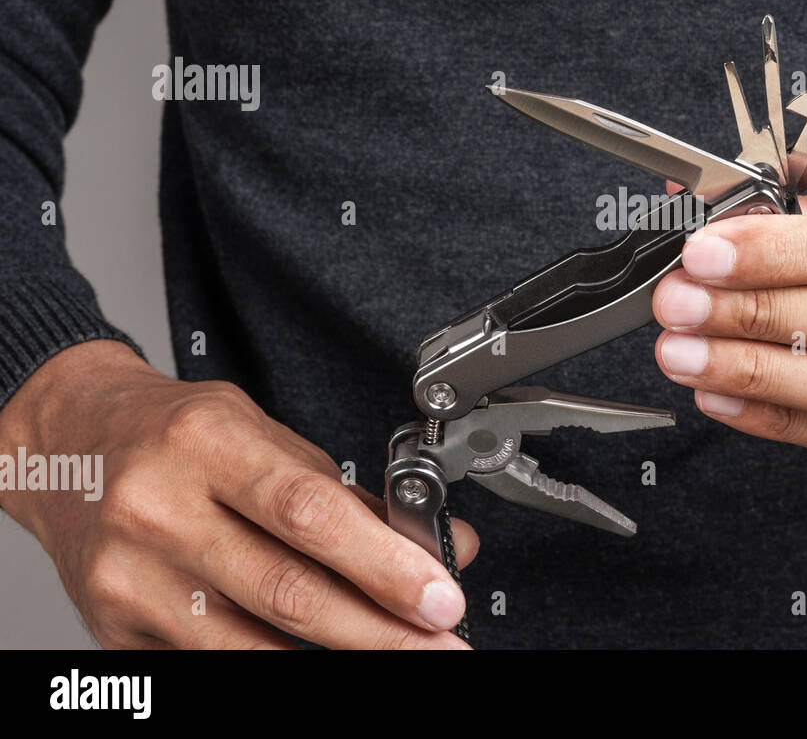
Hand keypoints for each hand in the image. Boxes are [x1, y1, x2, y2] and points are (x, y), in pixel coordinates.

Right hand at [0, 340, 477, 647]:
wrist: (70, 444)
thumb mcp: (262, 433)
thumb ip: (348, 493)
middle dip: (380, 630)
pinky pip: (214, 664)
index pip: (310, 512)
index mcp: (207, 443)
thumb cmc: (175, 433)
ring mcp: (131, 578)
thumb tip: (440, 545)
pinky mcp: (116, 631)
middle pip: (288, 592)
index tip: (439, 596)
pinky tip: (322, 660)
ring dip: (339, 660)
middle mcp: (159, 510)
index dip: (384, 563)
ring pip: (253, 645)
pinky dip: (279, 667)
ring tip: (398, 655)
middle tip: (441, 644)